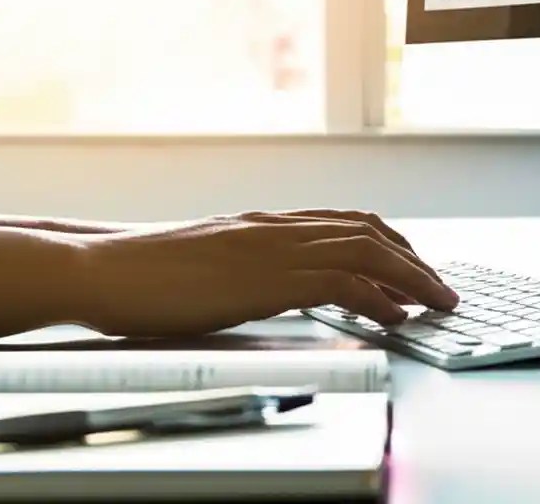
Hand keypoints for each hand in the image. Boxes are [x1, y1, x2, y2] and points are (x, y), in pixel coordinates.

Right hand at [75, 210, 457, 337]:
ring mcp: (271, 249)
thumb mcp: (204, 263)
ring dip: (410, 276)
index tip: (411, 264)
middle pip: (366, 232)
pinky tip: (393, 316)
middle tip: (441, 288)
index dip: (386, 242)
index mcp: (262, 224)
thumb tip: (267, 283)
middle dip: (412, 260)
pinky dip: (375, 298)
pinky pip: (339, 284)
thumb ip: (242, 265)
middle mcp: (275, 228)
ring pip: (365, 251)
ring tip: (437, 301)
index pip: (343, 222)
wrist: (98, 267)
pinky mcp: (263, 279)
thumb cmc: (140, 273)